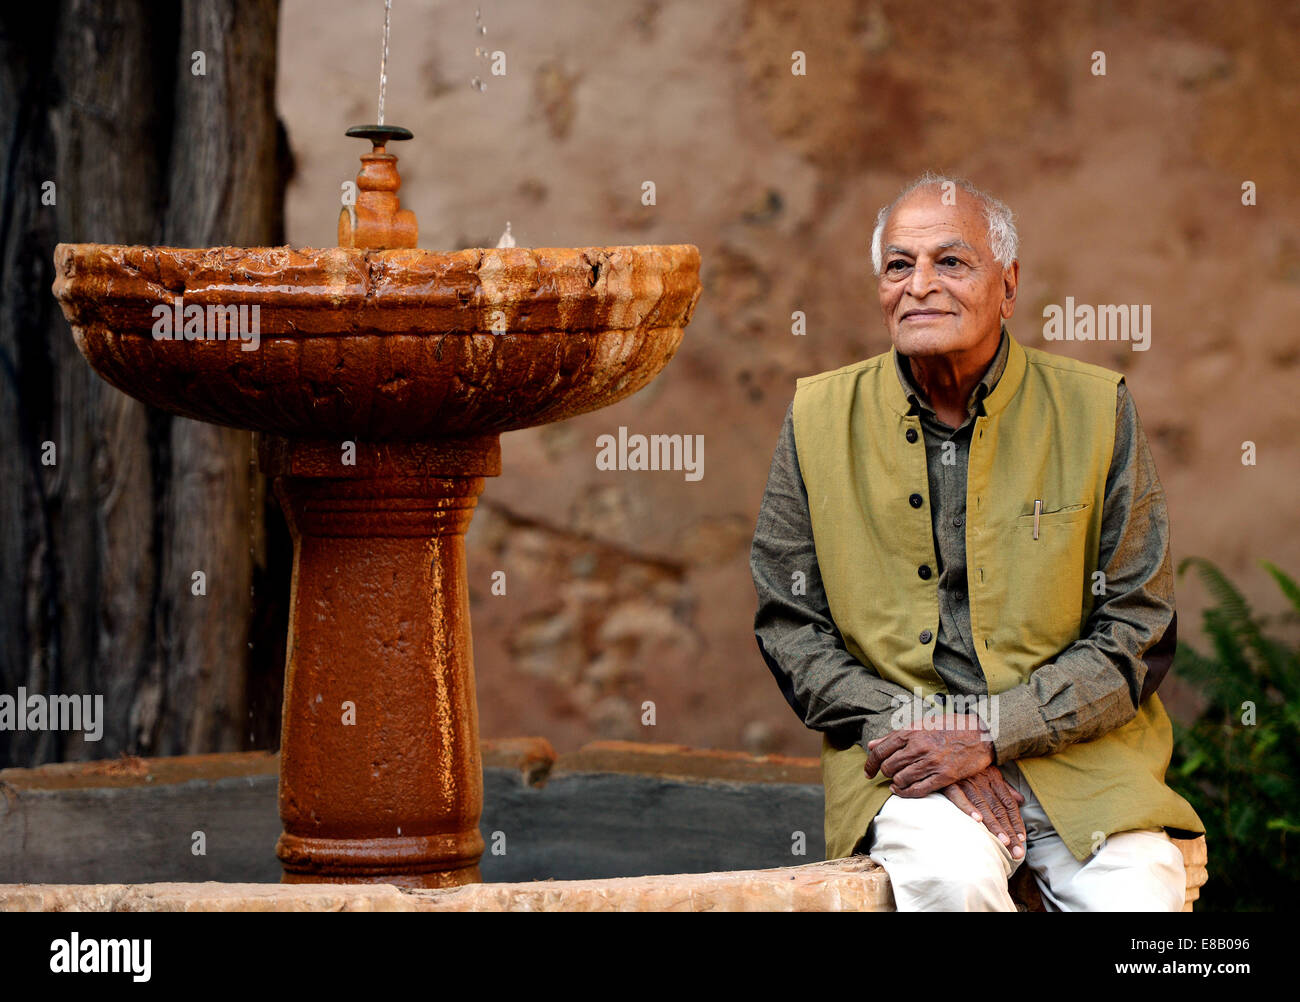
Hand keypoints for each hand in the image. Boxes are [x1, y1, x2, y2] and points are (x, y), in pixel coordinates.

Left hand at [864, 712, 992, 795]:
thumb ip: (894, 736)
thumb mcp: (920, 725)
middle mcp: (918, 747)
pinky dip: (906, 793)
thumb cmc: (949, 727)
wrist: (981, 733)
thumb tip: (870, 745)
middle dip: (885, 773)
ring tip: (897, 783)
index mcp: (911, 732)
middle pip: (888, 767)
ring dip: (895, 783)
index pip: (880, 751)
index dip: (870, 764)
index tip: (868, 773)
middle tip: (888, 776)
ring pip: (900, 779)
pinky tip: (903, 790)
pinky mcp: (944, 776)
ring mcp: (931, 762)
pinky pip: (918, 790)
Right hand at [942, 764, 1026, 858]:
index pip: (1008, 803)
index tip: (1022, 840)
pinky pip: (960, 797)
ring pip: (984, 806)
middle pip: (999, 809)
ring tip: (1004, 842)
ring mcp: (966, 781)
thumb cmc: (965, 764)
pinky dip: (968, 808)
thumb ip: (1004, 787)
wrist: (940, 750)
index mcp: (993, 777)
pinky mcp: (949, 783)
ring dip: (994, 825)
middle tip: (1017, 852)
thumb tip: (1021, 800)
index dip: (1016, 822)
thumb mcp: (987, 771)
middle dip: (1009, 831)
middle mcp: (982, 780)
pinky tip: (977, 821)